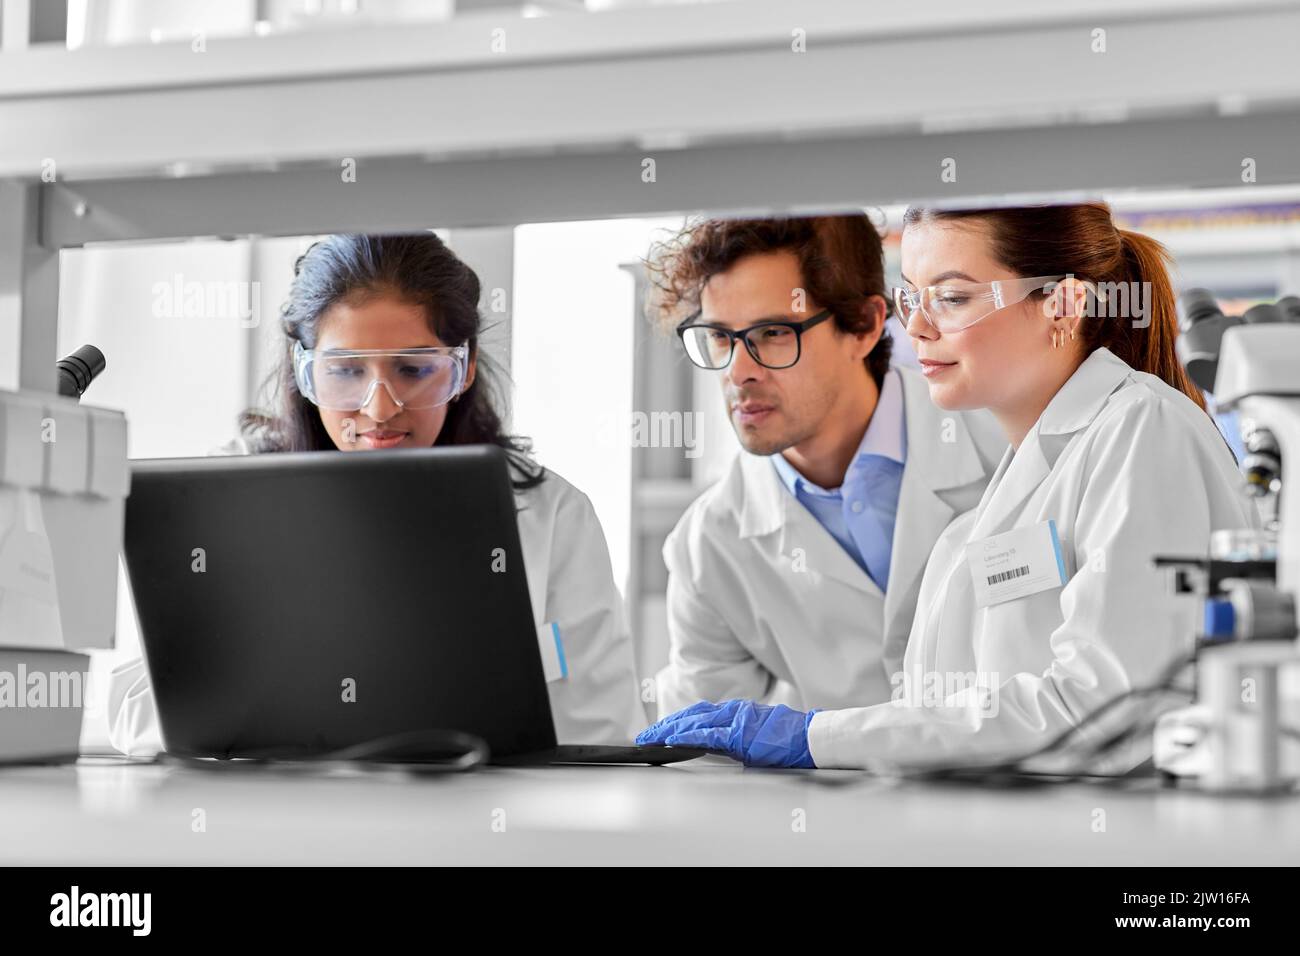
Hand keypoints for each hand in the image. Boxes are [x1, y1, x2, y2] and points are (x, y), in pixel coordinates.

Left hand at [637, 699, 817, 767]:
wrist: (811, 738)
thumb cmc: (788, 739)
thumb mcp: (756, 734)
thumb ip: (733, 737)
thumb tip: (712, 746)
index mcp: (737, 711)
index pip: (699, 713)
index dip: (677, 720)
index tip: (659, 730)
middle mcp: (733, 711)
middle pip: (691, 714)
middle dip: (665, 725)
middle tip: (645, 736)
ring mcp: (736, 721)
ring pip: (695, 722)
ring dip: (669, 730)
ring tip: (651, 738)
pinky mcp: (741, 735)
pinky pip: (708, 736)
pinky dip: (687, 737)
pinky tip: (672, 741)